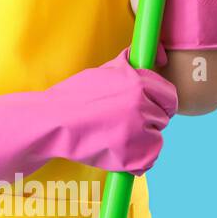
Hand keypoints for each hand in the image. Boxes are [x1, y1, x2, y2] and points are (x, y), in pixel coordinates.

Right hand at [0, 43, 176, 201]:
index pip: (169, 93)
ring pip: (157, 138)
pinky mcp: (134, 152)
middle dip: (149, 121)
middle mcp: (141, 101)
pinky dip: (134, 161)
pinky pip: (149, 160)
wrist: (47, 124)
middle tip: (120, 125)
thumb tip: (162, 55)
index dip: (157, 102)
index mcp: (136, 80)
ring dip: (139, 141)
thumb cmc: (72, 98)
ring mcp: (139, 127)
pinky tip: (111, 153)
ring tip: (110, 138)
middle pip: (166, 116)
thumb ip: (130, 66)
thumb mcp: (101, 73)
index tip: (138, 109)